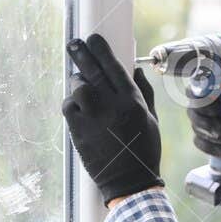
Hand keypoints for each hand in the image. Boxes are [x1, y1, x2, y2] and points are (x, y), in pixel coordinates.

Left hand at [61, 33, 163, 205]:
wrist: (129, 182)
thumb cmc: (143, 150)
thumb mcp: (151, 119)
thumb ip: (143, 91)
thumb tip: (135, 69)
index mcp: (132, 102)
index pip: (114, 67)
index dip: (102, 50)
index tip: (94, 39)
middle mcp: (111, 106)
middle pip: (93, 71)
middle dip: (82, 53)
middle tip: (74, 43)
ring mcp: (92, 118)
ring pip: (78, 87)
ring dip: (79, 82)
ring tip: (82, 84)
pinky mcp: (78, 130)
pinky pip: (69, 106)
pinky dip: (72, 103)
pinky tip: (79, 108)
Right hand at [187, 81, 220, 159]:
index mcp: (219, 84)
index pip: (197, 85)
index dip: (201, 98)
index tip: (215, 109)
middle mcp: (208, 100)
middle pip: (192, 108)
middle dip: (203, 122)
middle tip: (220, 131)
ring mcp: (206, 118)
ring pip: (195, 126)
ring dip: (210, 137)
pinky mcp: (207, 135)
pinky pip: (198, 142)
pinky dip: (210, 148)